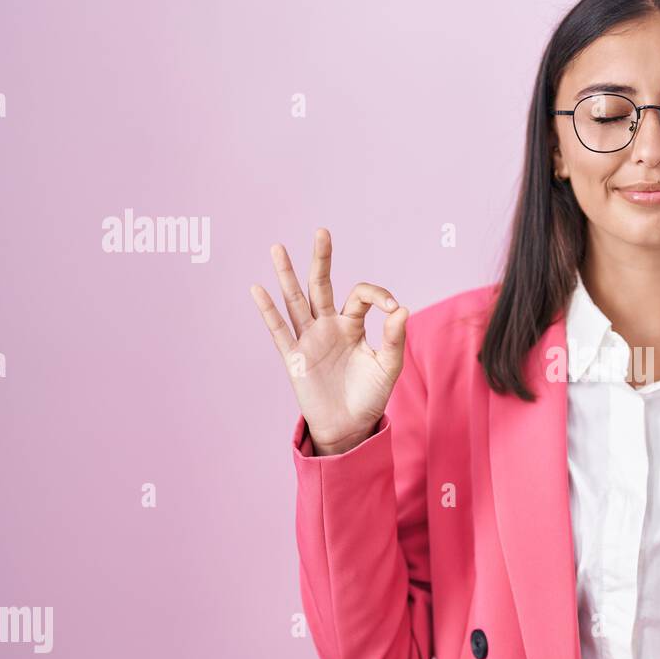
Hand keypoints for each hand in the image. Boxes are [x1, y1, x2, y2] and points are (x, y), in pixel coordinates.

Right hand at [250, 228, 408, 454]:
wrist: (350, 426)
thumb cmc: (370, 395)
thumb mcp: (388, 367)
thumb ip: (394, 338)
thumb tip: (401, 308)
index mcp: (353, 324)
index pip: (361, 295)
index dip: (377, 295)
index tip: (391, 308)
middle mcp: (329, 326)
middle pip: (321, 285)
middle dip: (321, 259)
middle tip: (322, 232)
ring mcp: (309, 339)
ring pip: (296, 301)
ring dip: (287, 276)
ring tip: (277, 248)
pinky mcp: (295, 357)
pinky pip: (279, 331)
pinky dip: (268, 311)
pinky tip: (258, 289)